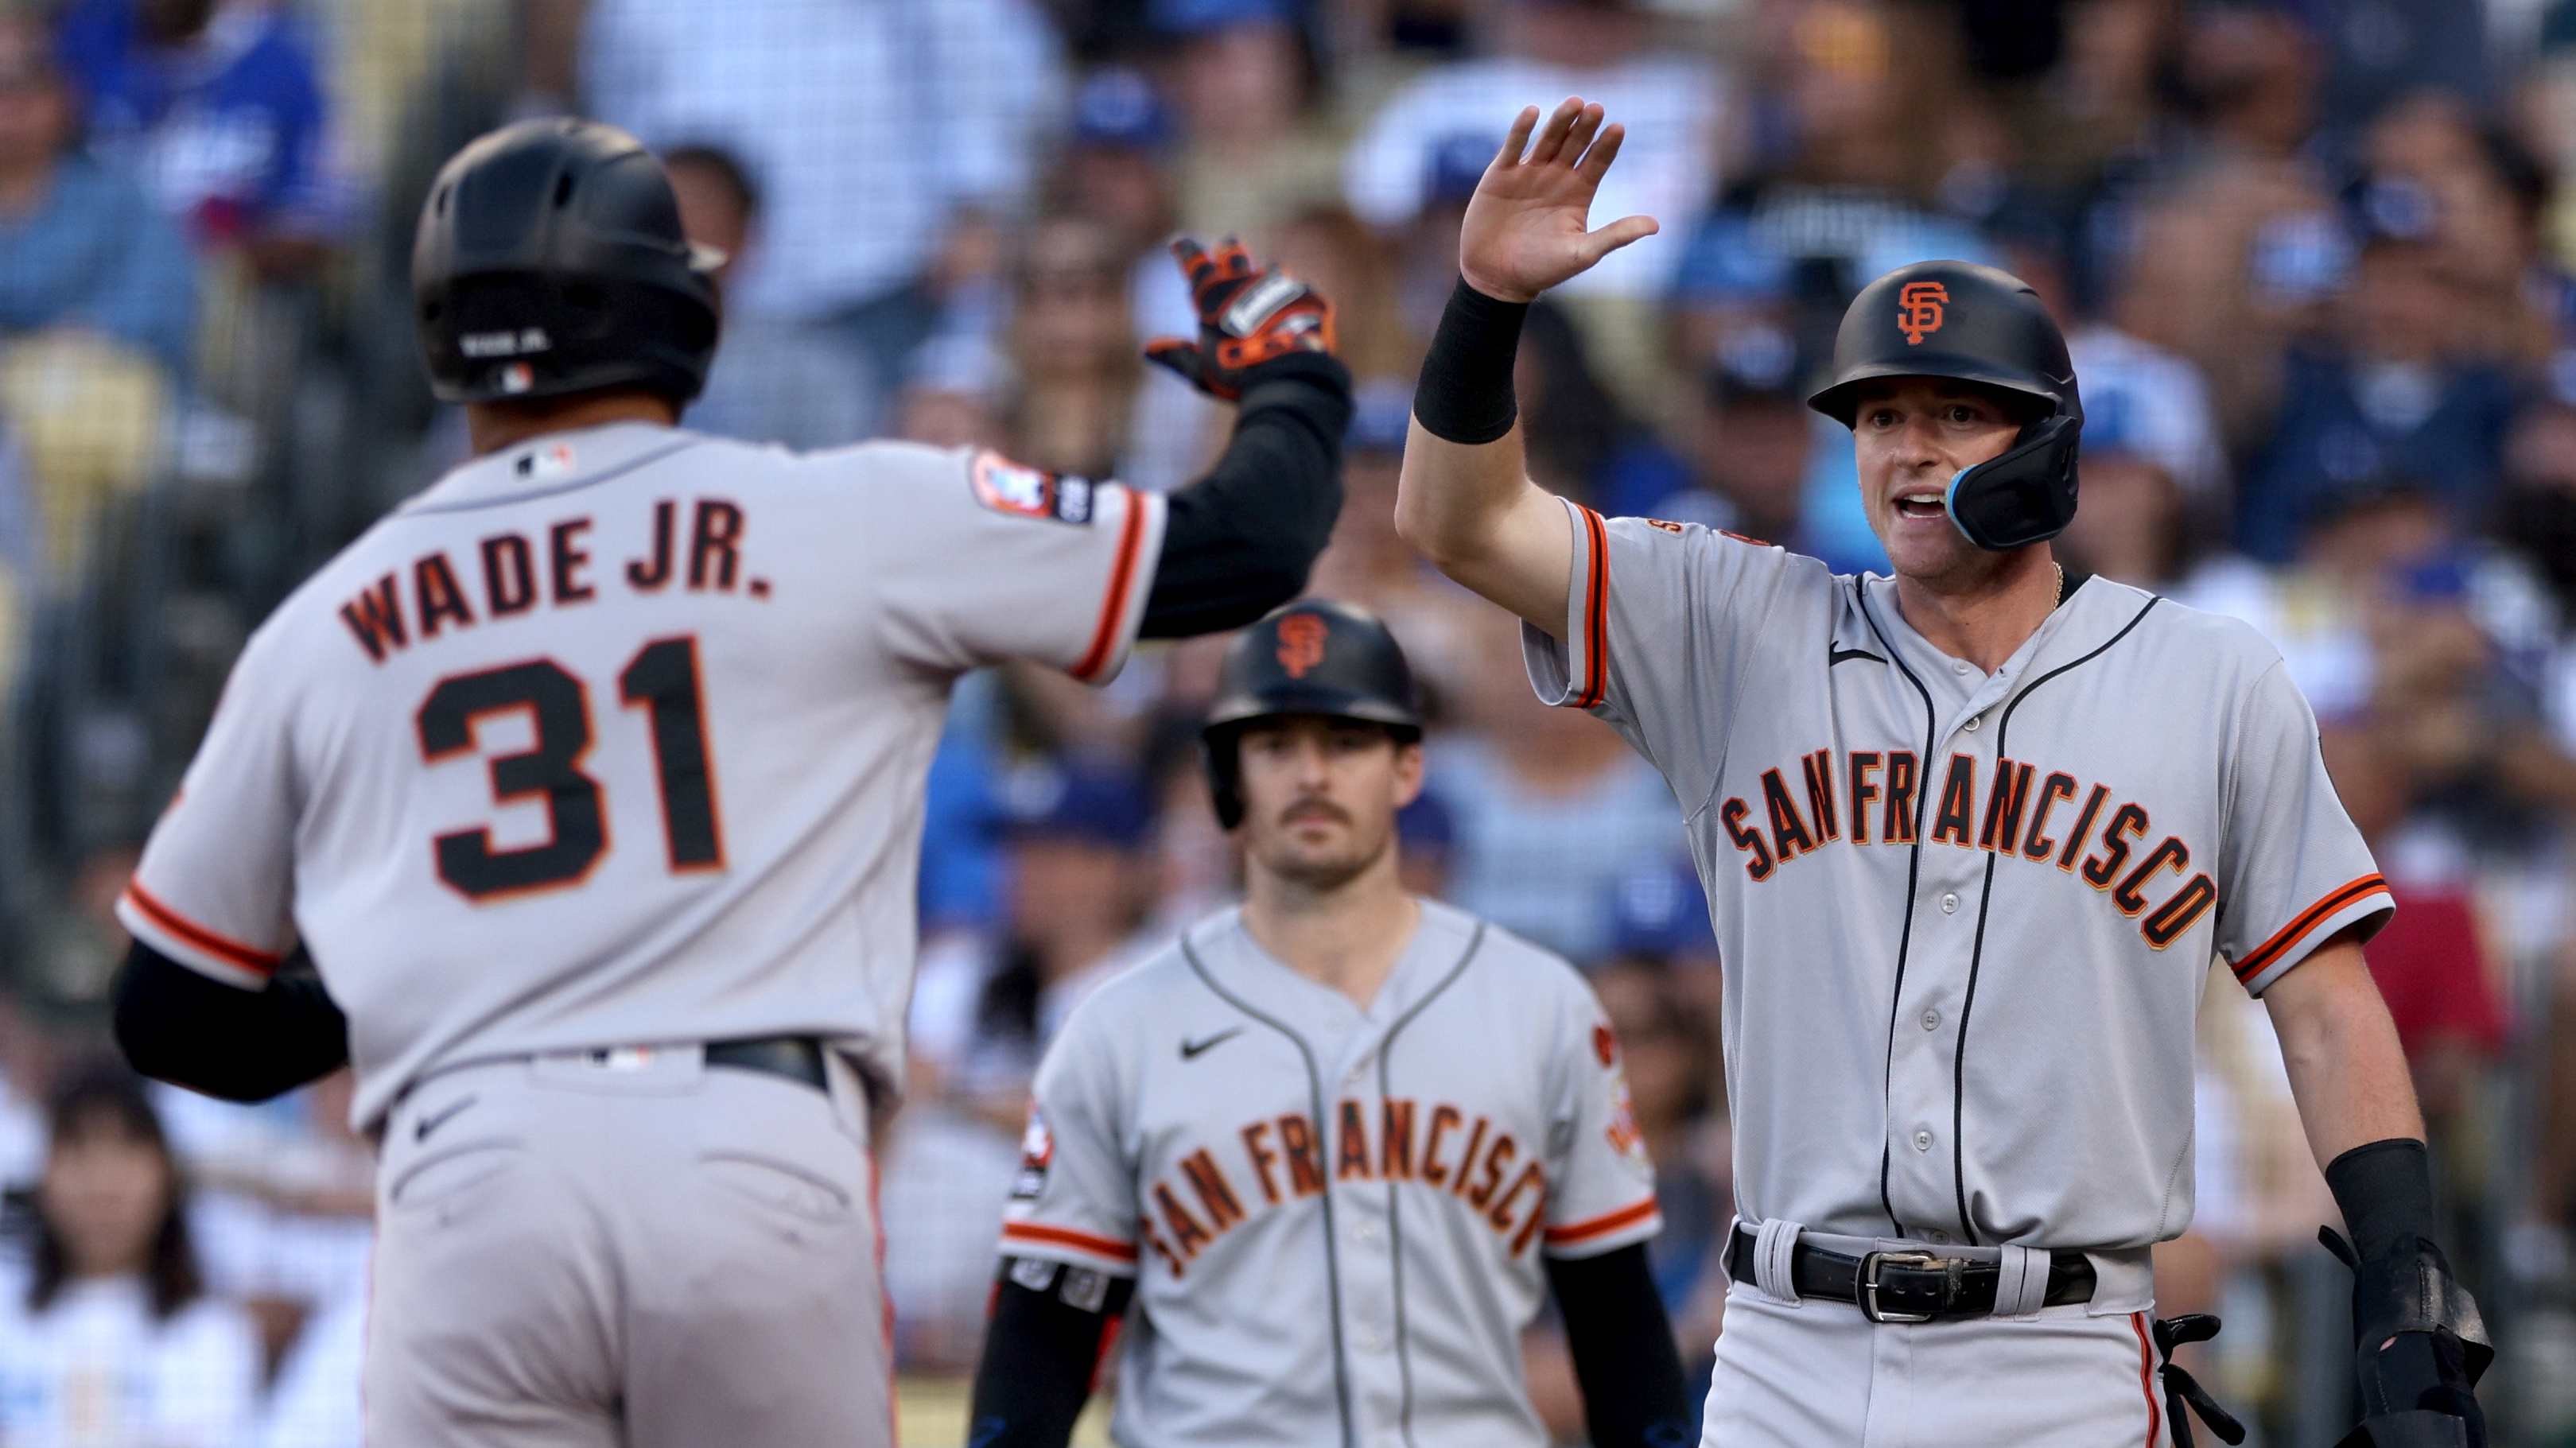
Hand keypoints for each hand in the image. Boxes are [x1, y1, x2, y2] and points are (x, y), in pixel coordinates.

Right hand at [1144, 236, 1336, 400]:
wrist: (1288, 372)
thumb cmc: (1236, 374)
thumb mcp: (1200, 371)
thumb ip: (1176, 356)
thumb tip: (1148, 350)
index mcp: (1212, 296)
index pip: (1193, 262)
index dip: (1185, 250)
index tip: (1178, 241)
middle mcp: (1243, 282)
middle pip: (1233, 254)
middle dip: (1229, 249)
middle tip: (1227, 242)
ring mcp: (1276, 286)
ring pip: (1269, 270)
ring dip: (1265, 274)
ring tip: (1267, 271)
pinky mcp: (1304, 295)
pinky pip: (1297, 291)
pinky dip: (1292, 298)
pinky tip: (1295, 309)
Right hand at [1459, 98, 1658, 302]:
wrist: (1496, 278)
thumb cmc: (1541, 269)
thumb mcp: (1582, 254)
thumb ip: (1616, 235)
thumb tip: (1655, 225)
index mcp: (1579, 192)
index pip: (1598, 161)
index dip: (1607, 145)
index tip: (1618, 128)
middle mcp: (1557, 177)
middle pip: (1575, 144)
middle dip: (1585, 127)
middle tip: (1596, 108)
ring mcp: (1529, 172)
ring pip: (1548, 140)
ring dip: (1560, 122)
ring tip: (1574, 104)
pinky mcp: (1501, 174)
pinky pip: (1513, 147)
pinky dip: (1522, 129)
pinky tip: (1533, 112)